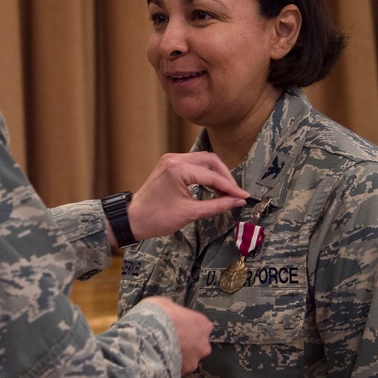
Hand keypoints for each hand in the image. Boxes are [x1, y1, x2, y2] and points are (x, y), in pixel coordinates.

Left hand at [125, 152, 247, 242]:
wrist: (134, 219)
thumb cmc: (158, 218)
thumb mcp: (191, 213)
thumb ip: (217, 205)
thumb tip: (238, 202)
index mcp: (178, 169)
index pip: (212, 175)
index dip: (230, 187)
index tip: (244, 196)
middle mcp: (175, 158)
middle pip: (210, 160)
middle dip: (225, 177)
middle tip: (235, 194)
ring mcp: (171, 159)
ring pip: (203, 160)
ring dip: (216, 174)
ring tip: (226, 192)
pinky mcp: (169, 164)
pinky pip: (193, 164)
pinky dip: (205, 174)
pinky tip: (213, 187)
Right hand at [138, 296, 211, 373]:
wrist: (147, 338)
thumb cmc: (157, 317)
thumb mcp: (164, 303)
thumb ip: (174, 310)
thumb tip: (171, 311)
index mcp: (201, 323)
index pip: (202, 324)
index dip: (189, 324)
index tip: (180, 324)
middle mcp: (203, 343)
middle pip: (199, 343)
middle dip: (188, 342)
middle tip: (172, 338)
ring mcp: (194, 359)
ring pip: (190, 358)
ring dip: (180, 355)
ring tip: (163, 351)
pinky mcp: (184, 372)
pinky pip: (179, 368)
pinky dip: (172, 365)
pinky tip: (160, 359)